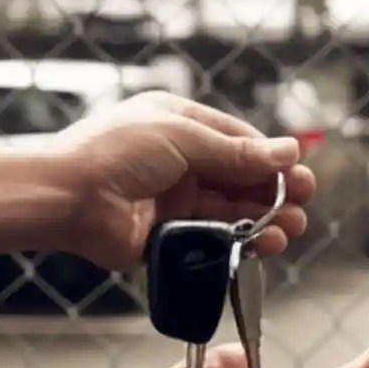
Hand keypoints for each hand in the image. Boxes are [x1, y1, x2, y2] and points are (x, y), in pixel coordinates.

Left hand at [52, 92, 316, 269]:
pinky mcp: (170, 236)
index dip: (270, 157)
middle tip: (303, 201)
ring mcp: (176, 200)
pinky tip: (267, 243)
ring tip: (292, 227)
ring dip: (266, 218)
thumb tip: (289, 151)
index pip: (239, 140)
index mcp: (180, 125)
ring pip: (234, 210)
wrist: (65, 197)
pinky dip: (244, 241)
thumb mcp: (184, 137)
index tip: (297, 172)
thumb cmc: (114, 153)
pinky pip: (216, 238)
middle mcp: (181, 162)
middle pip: (242, 177)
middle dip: (275, 190)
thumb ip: (238, 152)